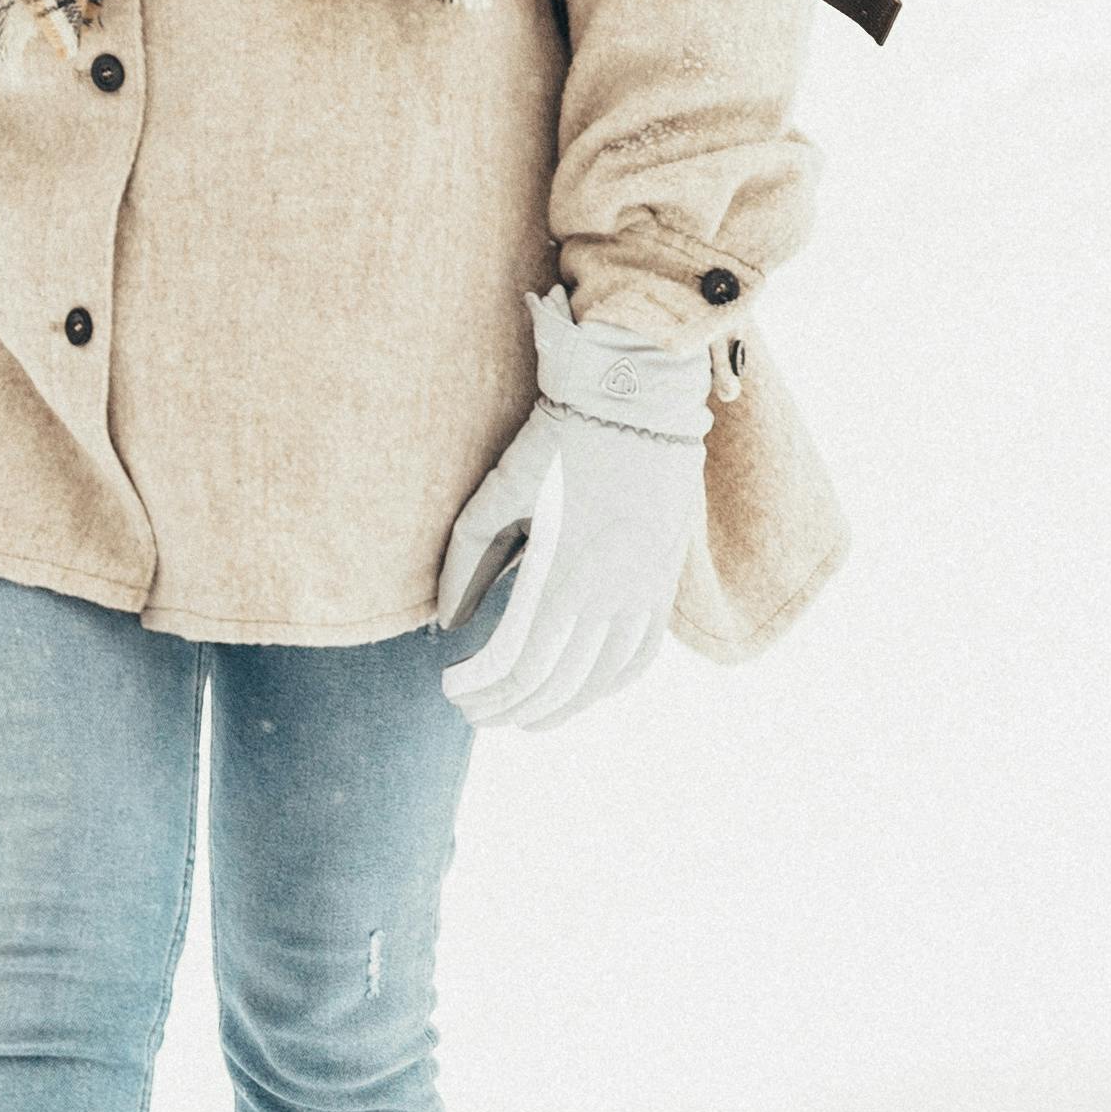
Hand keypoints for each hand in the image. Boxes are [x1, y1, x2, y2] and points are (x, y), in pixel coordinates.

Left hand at [437, 297, 710, 732]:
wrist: (637, 397)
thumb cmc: (559, 438)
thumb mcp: (500, 491)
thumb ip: (468, 560)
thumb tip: (446, 624)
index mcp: (566, 573)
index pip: (520, 665)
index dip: (483, 689)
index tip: (450, 688)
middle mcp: (612, 593)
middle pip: (557, 682)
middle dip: (508, 706)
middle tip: (471, 710)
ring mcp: (646, 591)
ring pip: (601, 679)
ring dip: (557, 707)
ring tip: (520, 714)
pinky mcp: (664, 581)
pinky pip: (640, 655)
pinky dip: (607, 684)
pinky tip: (581, 690)